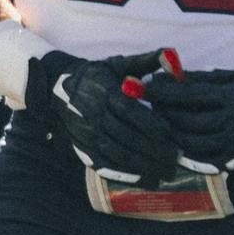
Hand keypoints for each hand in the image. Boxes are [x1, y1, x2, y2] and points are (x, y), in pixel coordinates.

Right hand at [24, 50, 182, 184]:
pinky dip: (125, 174)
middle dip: (153, 150)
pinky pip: (104, 164)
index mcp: (105, 91)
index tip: (172, 134)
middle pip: (126, 136)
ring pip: (116, 153)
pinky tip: (144, 179)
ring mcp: (87, 133)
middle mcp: (94, 113)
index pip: (130, 111)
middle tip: (176, 159)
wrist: (57, 87)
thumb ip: (147, 61)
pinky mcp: (82, 147)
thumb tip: (172, 55)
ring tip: (165, 173)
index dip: (151, 124)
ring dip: (142, 166)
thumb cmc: (96, 76)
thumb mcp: (118, 64)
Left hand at [143, 68, 233, 172]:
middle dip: (164, 113)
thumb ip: (192, 77)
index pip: (191, 95)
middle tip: (148, 106)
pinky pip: (203, 160)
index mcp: (232, 98)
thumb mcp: (222, 76)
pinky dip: (183, 152)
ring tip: (156, 124)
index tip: (142, 86)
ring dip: (170, 134)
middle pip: (189, 121)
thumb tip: (159, 76)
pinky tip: (170, 142)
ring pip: (193, 143)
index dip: (163, 91)